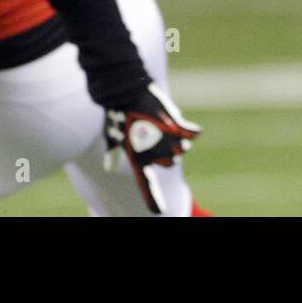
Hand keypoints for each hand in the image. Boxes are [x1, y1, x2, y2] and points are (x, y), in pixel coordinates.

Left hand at [103, 83, 200, 213]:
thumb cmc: (116, 112)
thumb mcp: (112, 135)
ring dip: (176, 138)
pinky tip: (194, 129)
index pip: (146, 183)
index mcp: (138, 157)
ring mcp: (166, 140)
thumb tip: (108, 168)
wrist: (124, 90)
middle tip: (154, 133)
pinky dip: (192, 130)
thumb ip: (114, 153)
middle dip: (168, 151)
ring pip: (182, 147)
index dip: (153, 199)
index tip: (159, 212)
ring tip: (160, 123)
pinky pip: (191, 132)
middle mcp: (154, 153)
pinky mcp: (175, 125)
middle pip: (171, 161)